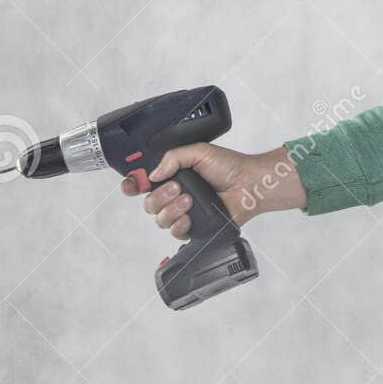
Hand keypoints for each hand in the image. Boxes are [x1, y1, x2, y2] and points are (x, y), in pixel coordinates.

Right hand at [119, 142, 304, 238]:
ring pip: (159, 219)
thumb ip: (173, 158)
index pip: (142, 183)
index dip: (132, 185)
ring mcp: (183, 212)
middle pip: (148, 204)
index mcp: (172, 176)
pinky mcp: (194, 227)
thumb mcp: (199, 151)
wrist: (249, 184)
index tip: (133, 185)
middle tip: (177, 187)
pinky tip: (190, 216)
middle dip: (159, 196)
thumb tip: (153, 174)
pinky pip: (175, 232)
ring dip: (171, 209)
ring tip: (189, 200)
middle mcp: (174, 195)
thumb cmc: (229, 166)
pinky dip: (180, 224)